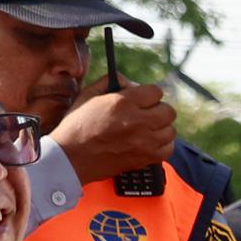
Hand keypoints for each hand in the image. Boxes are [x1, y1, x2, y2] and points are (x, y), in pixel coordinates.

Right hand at [47, 82, 177, 181]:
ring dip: (160, 128)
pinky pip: (168, 149)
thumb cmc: (76, 126)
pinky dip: (162, 145)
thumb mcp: (87, 96)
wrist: (70, 158)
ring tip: (146, 130)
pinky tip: (149, 143)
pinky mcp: (145, 158)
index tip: (142, 99)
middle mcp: (137, 121)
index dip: (148, 94)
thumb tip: (129, 82)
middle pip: (168, 111)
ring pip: (170, 130)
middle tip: (145, 114)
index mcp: (123, 103)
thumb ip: (109, 83)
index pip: (156, 91)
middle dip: (157, 110)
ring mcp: (144, 142)